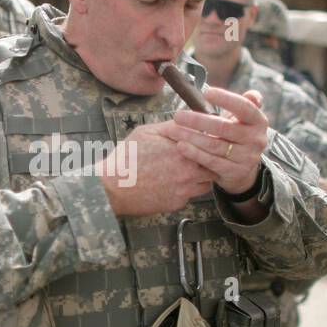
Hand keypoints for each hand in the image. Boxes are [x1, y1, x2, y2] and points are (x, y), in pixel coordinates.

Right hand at [99, 124, 214, 217]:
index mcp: (183, 150)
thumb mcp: (146, 132)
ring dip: (202, 177)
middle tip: (202, 158)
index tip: (208, 141)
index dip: (210, 142)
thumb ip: (171, 126)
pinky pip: (191, 196)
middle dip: (209, 161)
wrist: (112, 187)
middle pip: (214, 165)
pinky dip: (187, 190)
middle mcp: (189, 171)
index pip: (211, 144)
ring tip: (189, 172)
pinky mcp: (177, 204)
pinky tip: (174, 184)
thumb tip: (187, 122)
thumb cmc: (127, 157)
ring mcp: (184, 189)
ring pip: (207, 184)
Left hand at [164, 86, 269, 196]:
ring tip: (173, 130)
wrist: (243, 169)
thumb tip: (252, 94)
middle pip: (224, 127)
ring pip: (215, 145)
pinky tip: (181, 146)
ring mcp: (247, 158)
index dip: (226, 99)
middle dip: (198, 121)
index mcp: (258, 121)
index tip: (207, 93)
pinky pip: (211, 161)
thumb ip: (246, 104)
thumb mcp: (244, 120)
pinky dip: (194, 153)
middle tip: (178, 116)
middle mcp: (256, 139)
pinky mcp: (235, 172)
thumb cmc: (237, 135)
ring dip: (192, 137)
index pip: (244, 107)